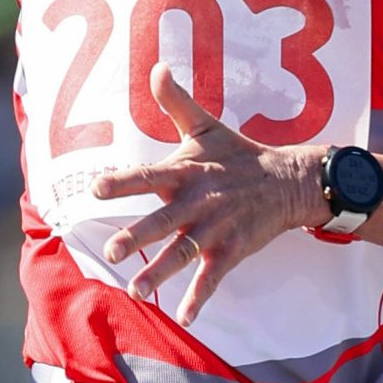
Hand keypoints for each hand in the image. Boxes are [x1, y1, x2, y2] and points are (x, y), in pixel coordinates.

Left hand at [90, 62, 324, 325]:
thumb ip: (176, 101)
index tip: (95, 188)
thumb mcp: (205, 127)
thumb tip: (157, 66)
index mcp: (186, 172)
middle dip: (138, 237)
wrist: (287, 182)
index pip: (149, 176)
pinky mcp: (233, 250)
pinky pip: (213, 277)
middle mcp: (198, 202)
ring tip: (136, 290)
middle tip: (113, 251)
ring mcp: (216, 229)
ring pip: (184, 254)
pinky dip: (200, 298)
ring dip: (160, 273)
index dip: (123, 181)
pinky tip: (185, 317)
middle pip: (164, 222)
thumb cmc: (237, 154)